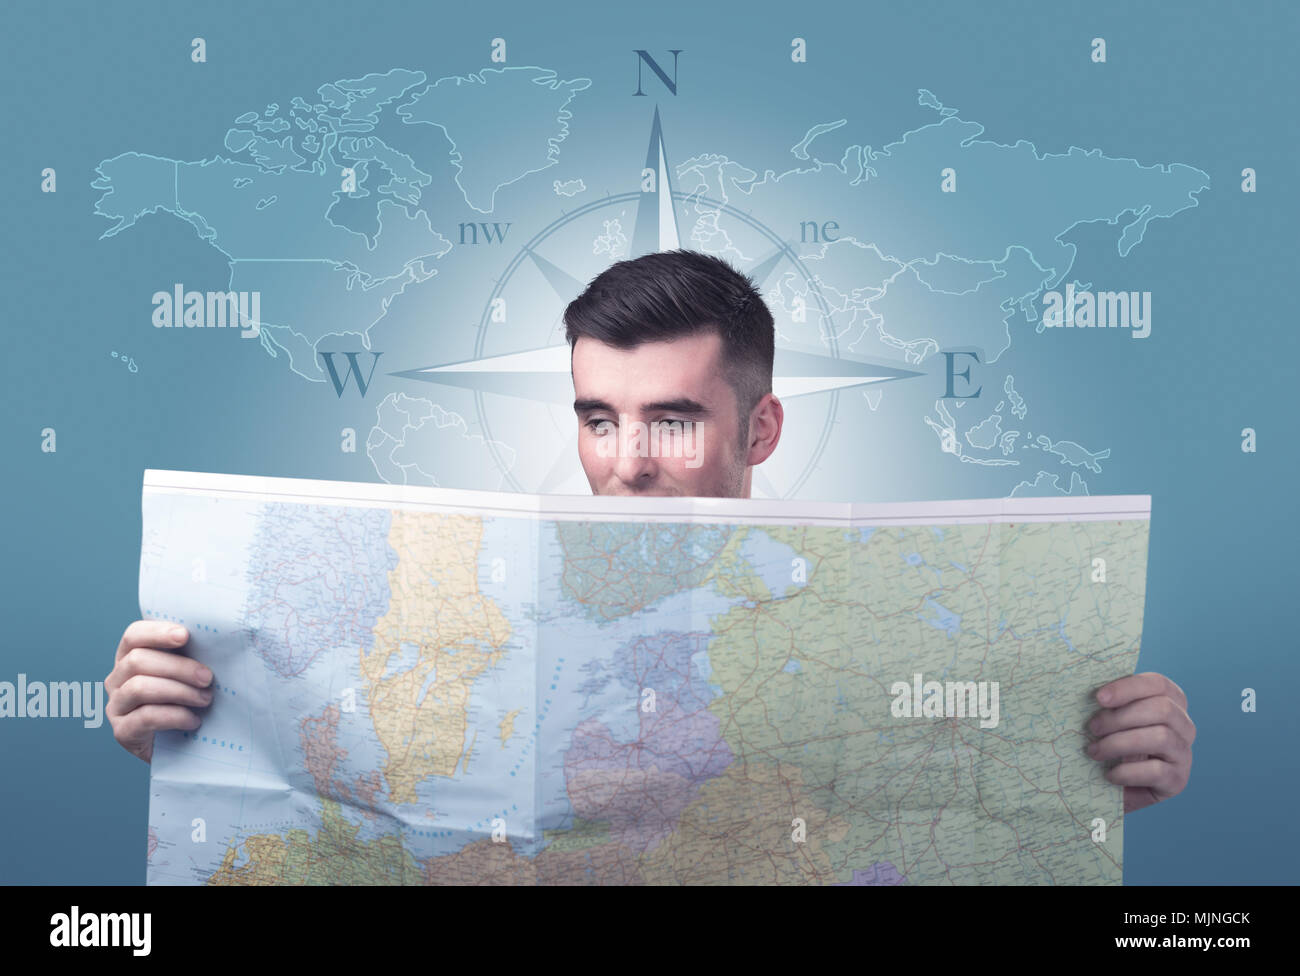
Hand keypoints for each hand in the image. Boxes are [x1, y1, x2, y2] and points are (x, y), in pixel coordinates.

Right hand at [105, 621, 212, 762]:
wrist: (182, 745)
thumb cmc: (189, 700)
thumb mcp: (189, 674)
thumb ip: (193, 654)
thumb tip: (216, 639)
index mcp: (130, 657)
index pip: (133, 635)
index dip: (157, 632)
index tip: (185, 636)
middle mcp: (117, 679)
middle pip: (138, 661)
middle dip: (178, 667)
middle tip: (207, 678)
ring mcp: (116, 706)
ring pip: (139, 687)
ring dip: (179, 691)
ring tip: (205, 699)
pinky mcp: (122, 731)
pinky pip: (145, 717)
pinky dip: (174, 716)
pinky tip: (194, 720)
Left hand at [1086, 671, 1194, 813]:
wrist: (1116, 786)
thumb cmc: (1111, 742)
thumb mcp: (1111, 719)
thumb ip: (1109, 704)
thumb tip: (1091, 691)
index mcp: (1169, 701)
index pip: (1158, 684)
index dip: (1129, 687)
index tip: (1099, 698)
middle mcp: (1183, 725)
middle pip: (1162, 709)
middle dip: (1121, 717)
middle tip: (1092, 727)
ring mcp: (1183, 753)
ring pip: (1161, 737)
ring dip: (1120, 743)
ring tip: (1095, 751)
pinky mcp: (1178, 780)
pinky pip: (1158, 771)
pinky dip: (1128, 772)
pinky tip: (1110, 775)